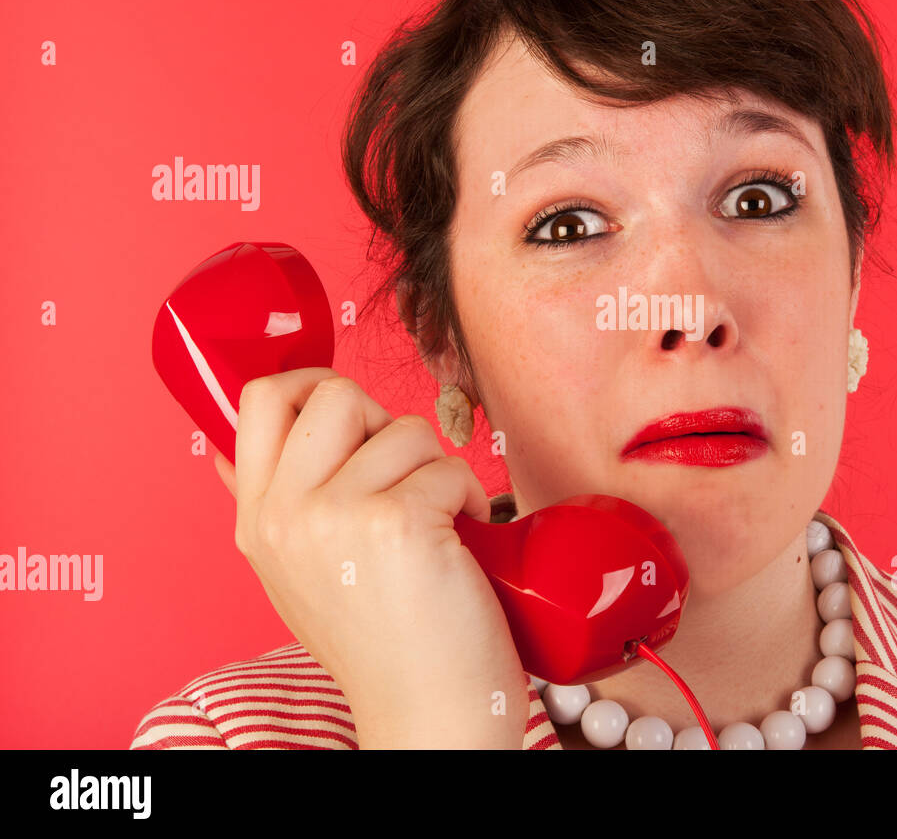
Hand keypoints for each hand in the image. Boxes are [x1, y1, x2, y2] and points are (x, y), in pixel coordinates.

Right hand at [213, 368, 528, 747]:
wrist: (426, 712)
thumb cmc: (380, 643)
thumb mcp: (294, 573)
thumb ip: (271, 507)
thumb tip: (225, 448)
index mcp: (256, 522)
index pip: (259, 400)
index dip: (313, 386)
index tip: (355, 420)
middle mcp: (283, 516)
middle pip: (333, 392)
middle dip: (386, 422)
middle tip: (404, 477)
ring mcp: (333, 517)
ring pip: (404, 428)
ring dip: (436, 470)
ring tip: (436, 525)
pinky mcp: (394, 524)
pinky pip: (448, 466)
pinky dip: (469, 499)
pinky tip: (460, 545)